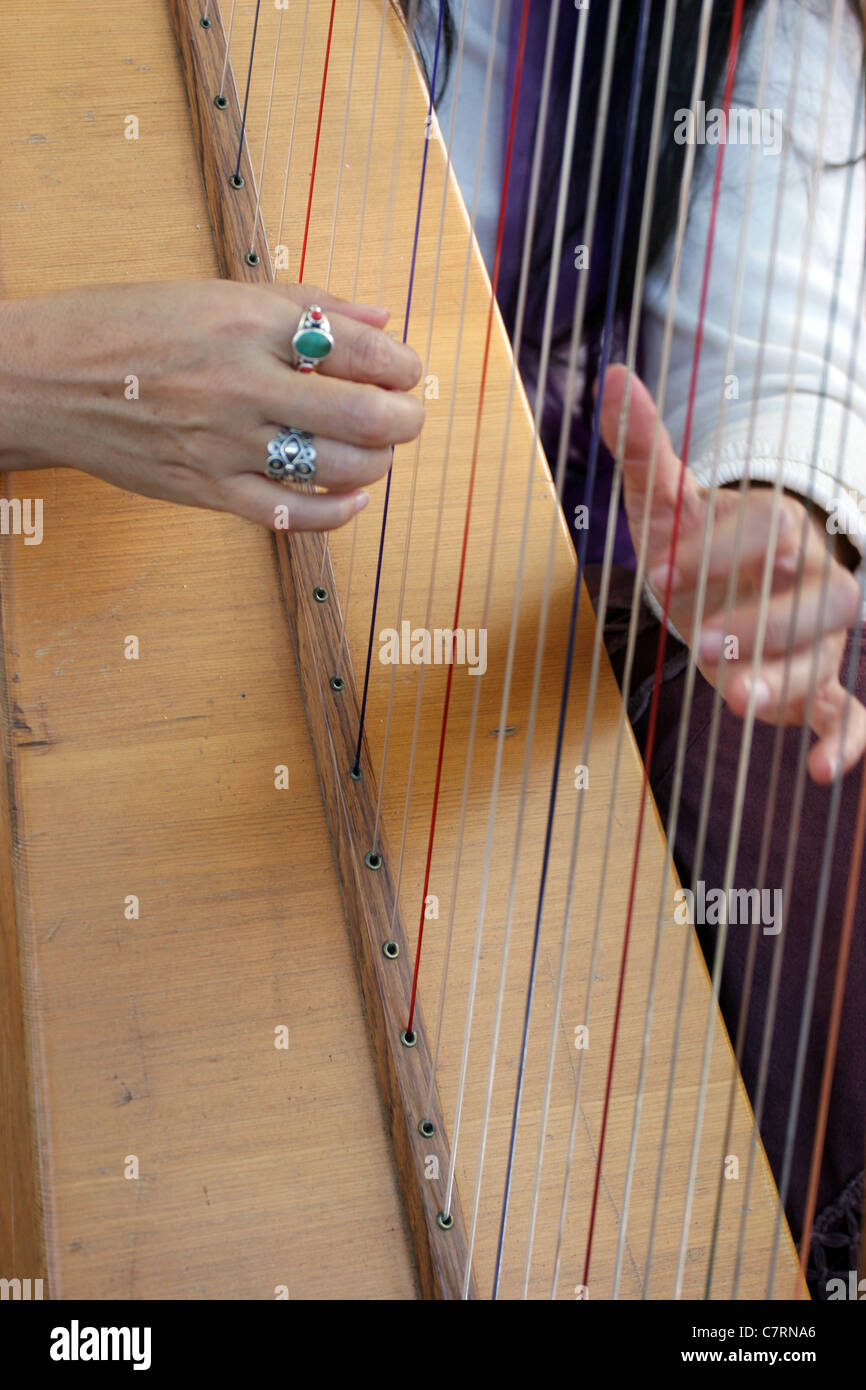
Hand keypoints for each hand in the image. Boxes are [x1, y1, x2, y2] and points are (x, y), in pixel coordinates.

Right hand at [0, 280, 423, 530]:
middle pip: (363, 414)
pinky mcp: (208, 490)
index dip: (403, 366)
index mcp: (249, 323)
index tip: (407, 372)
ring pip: (337, 468)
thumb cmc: (129, 326)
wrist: (47, 378)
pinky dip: (336, 511)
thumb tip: (381, 318)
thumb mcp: (216, 294)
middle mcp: (243, 383)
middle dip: (406, 419)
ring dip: (377, 463)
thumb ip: (305, 304)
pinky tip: (351, 498)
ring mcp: (226, 443)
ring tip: (375, 452)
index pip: (361, 349)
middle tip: (408, 417)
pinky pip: (293, 514)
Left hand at [600, 364, 865, 782]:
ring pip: (826, 655)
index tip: (655, 570)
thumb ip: (641, 447)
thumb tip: (614, 376)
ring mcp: (817, 636)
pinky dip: (848, 739)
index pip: (767, 531)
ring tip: (735, 702)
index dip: (715, 550)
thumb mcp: (660, 500)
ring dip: (786, 678)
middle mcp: (811, 580)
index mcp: (777, 528)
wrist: (721, 582)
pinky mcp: (817, 685)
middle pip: (816, 598)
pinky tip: (822, 772)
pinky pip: (851, 711)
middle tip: (702, 643)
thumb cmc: (692, 541)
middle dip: (762, 621)